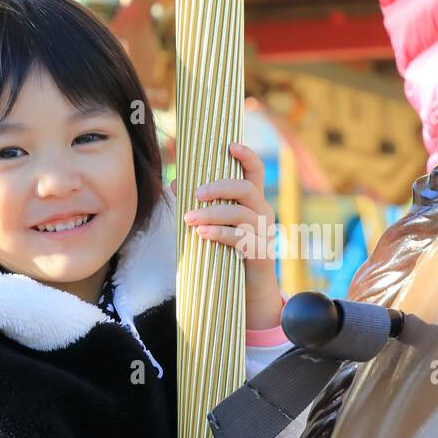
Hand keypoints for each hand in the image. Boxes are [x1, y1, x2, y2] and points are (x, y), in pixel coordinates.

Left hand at [182, 142, 283, 329]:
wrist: (249, 292)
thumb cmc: (229, 253)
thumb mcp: (216, 226)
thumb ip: (201, 206)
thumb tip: (173, 184)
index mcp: (254, 201)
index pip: (255, 171)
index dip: (246, 155)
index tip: (230, 145)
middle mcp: (263, 213)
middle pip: (246, 188)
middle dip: (219, 187)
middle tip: (195, 193)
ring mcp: (264, 233)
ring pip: (240, 213)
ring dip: (212, 214)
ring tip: (189, 219)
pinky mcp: (260, 253)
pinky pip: (240, 238)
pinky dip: (219, 233)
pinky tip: (202, 234)